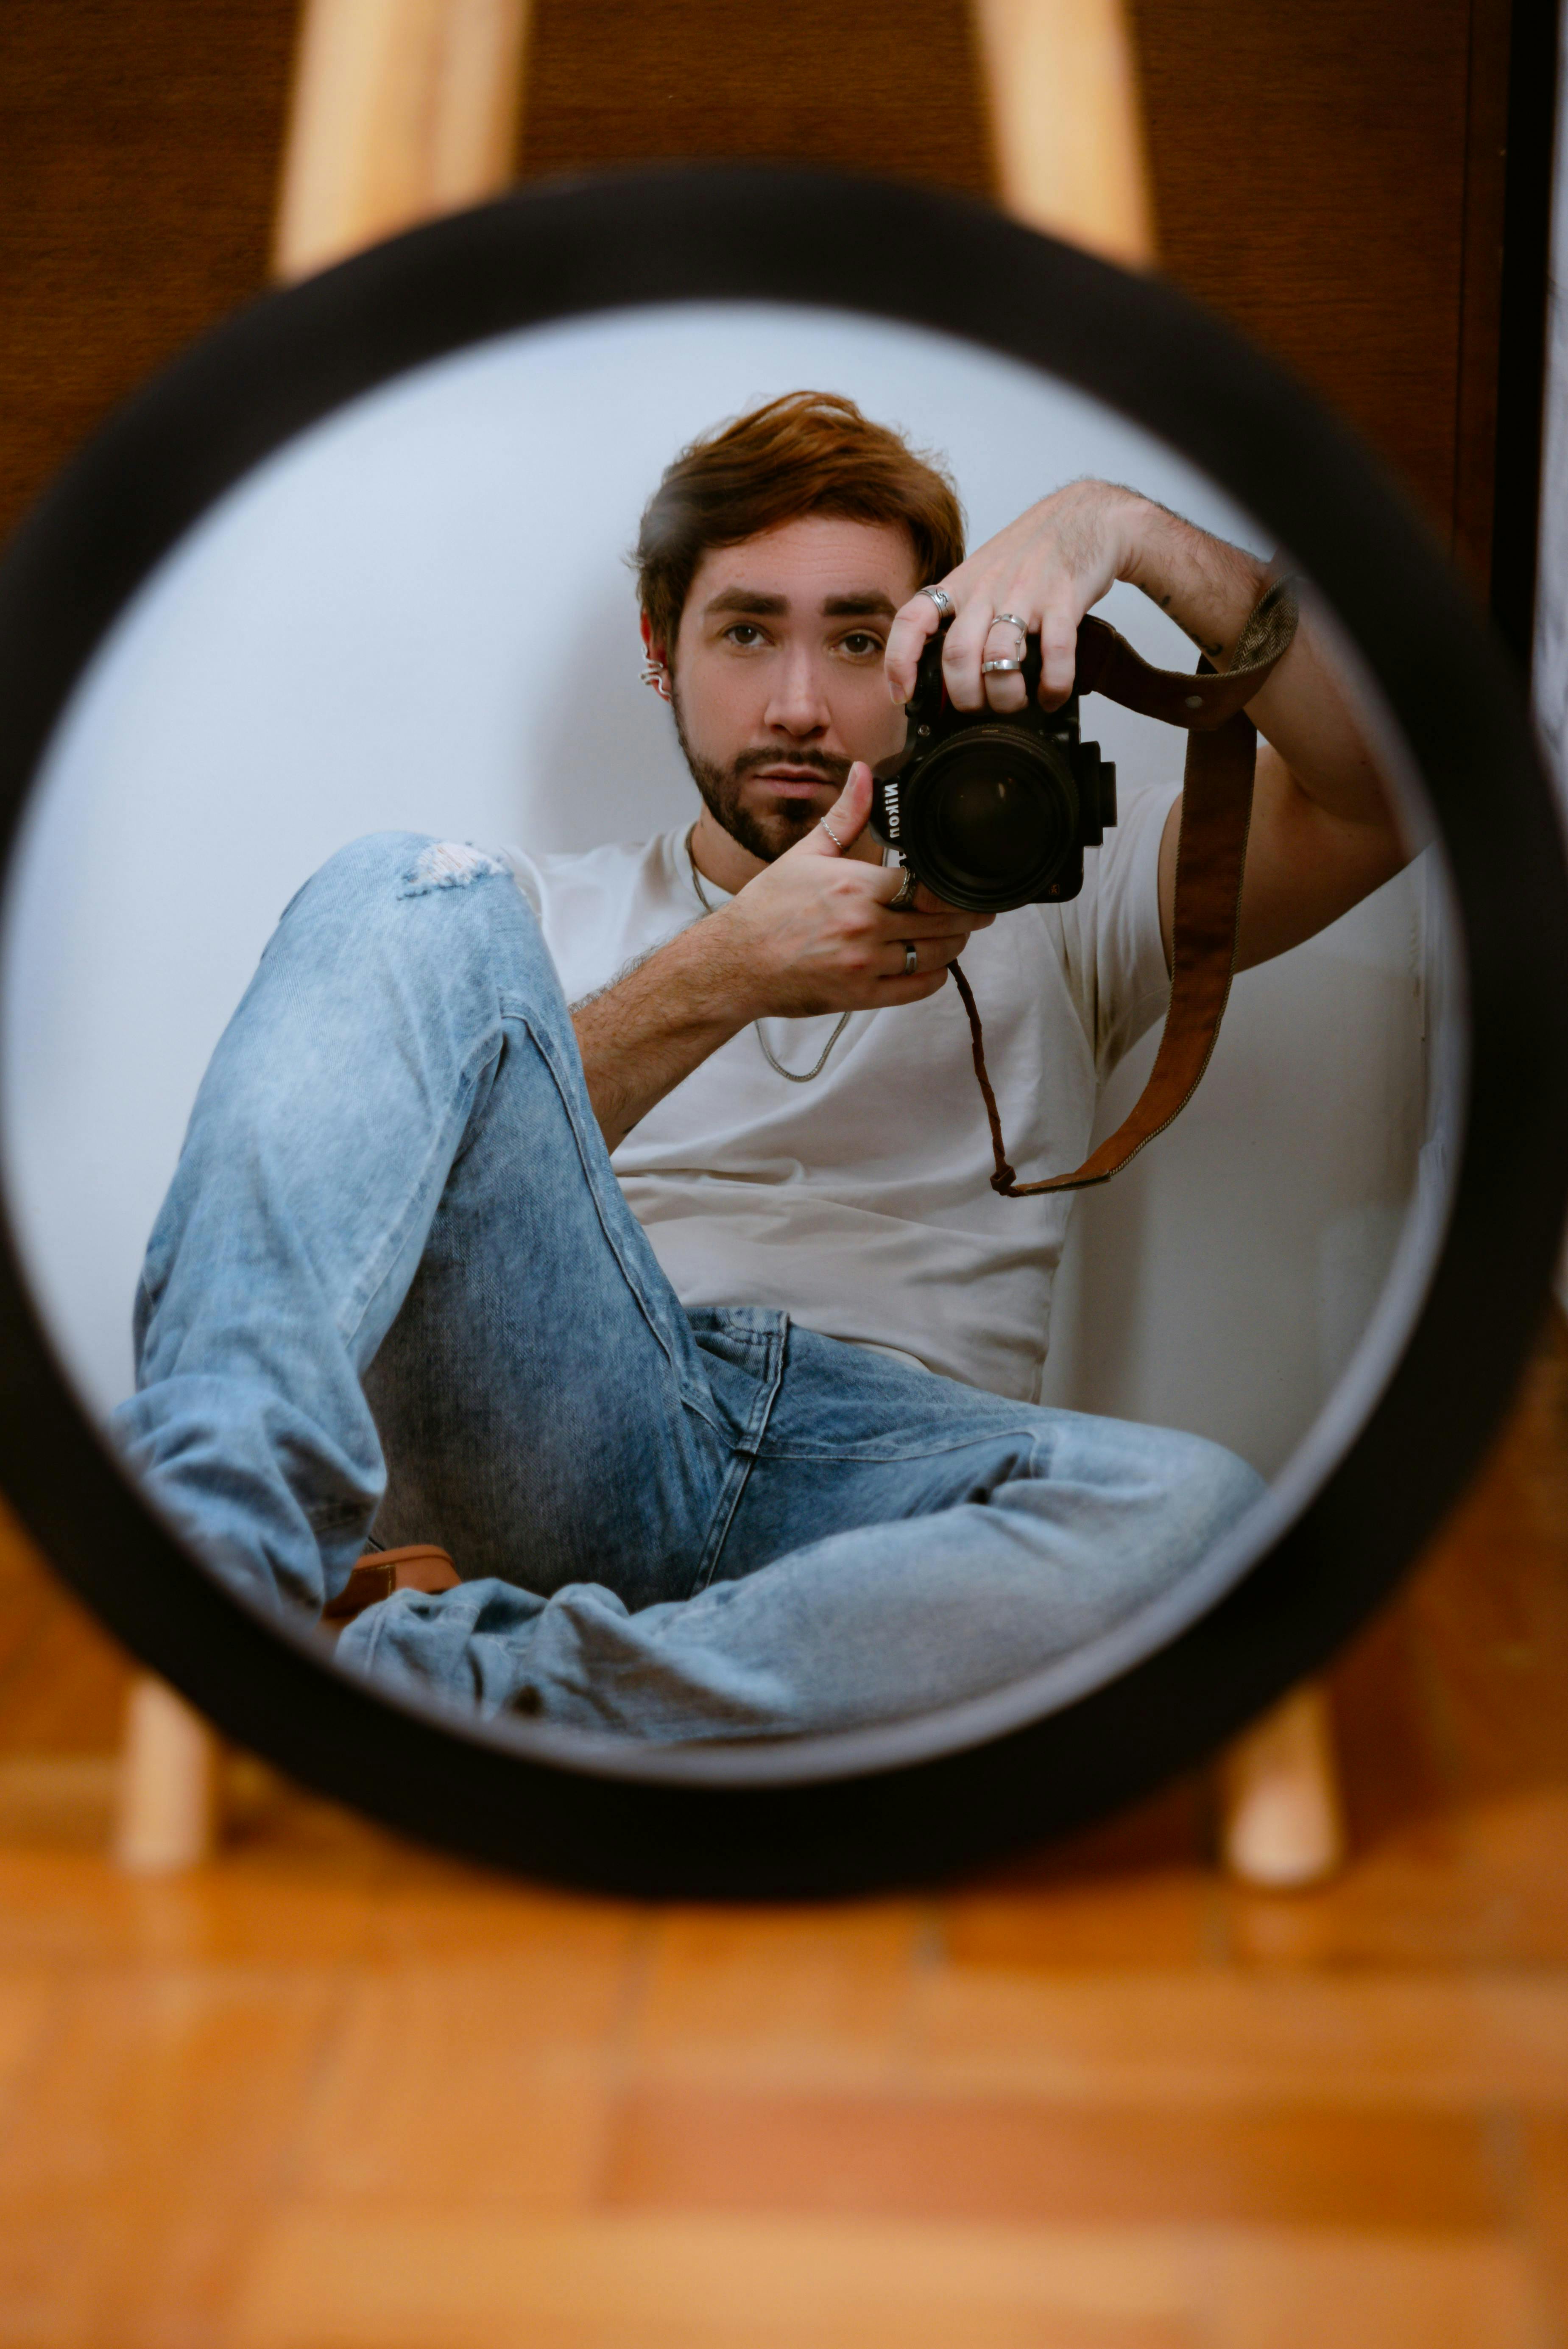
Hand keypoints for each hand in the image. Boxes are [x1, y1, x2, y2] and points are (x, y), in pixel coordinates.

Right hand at [704, 763, 992, 1019]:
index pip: (927, 883)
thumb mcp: (806, 854)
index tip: (957, 880)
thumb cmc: (767, 908)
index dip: (949, 883)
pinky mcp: (861, 996)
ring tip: (955, 933)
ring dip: (954, 943)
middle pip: (942, 921)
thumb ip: (846, 816)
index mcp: (856, 887)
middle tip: (976, 907)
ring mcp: (865, 964)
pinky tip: (932, 963)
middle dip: (966, 914)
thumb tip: (864, 774)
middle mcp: (865, 927)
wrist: (734, 962)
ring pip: (936, 955)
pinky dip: (934, 975)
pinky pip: (917, 988)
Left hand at [883, 479, 1149, 716]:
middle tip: (981, 709)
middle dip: (966, 697)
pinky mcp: (1063, 600)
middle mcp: (986, 589)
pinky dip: (1053, 685)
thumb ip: (965, 618)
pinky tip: (1051, 696)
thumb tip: (951, 676)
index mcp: (960, 586)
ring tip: (1016, 703)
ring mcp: (1025, 594)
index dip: (899, 662)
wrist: (1084, 515)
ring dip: (1006, 696)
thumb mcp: (983, 577)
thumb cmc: (1031, 554)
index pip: (912, 620)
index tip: (902, 695)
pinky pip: (1055, 653)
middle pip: (958, 655)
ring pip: (999, 658)